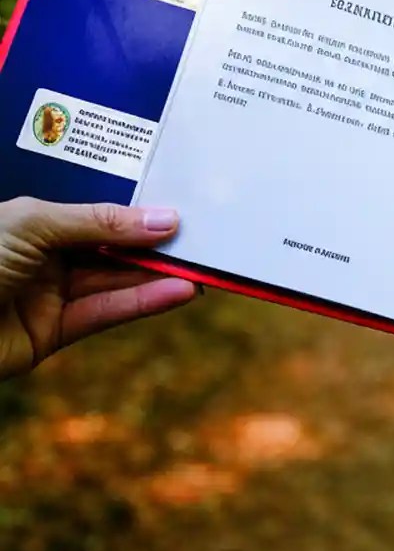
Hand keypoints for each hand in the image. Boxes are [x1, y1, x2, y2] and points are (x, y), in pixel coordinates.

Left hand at [0, 197, 196, 378]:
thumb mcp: (34, 225)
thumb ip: (100, 222)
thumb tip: (164, 220)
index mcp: (35, 223)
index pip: (99, 217)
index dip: (139, 218)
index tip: (181, 217)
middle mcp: (44, 257)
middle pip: (113, 251)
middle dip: (156, 249)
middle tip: (202, 245)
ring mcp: (50, 295)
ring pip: (114, 283)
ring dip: (158, 277)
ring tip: (200, 271)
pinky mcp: (53, 332)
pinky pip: (105, 313)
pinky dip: (143, 303)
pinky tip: (177, 292)